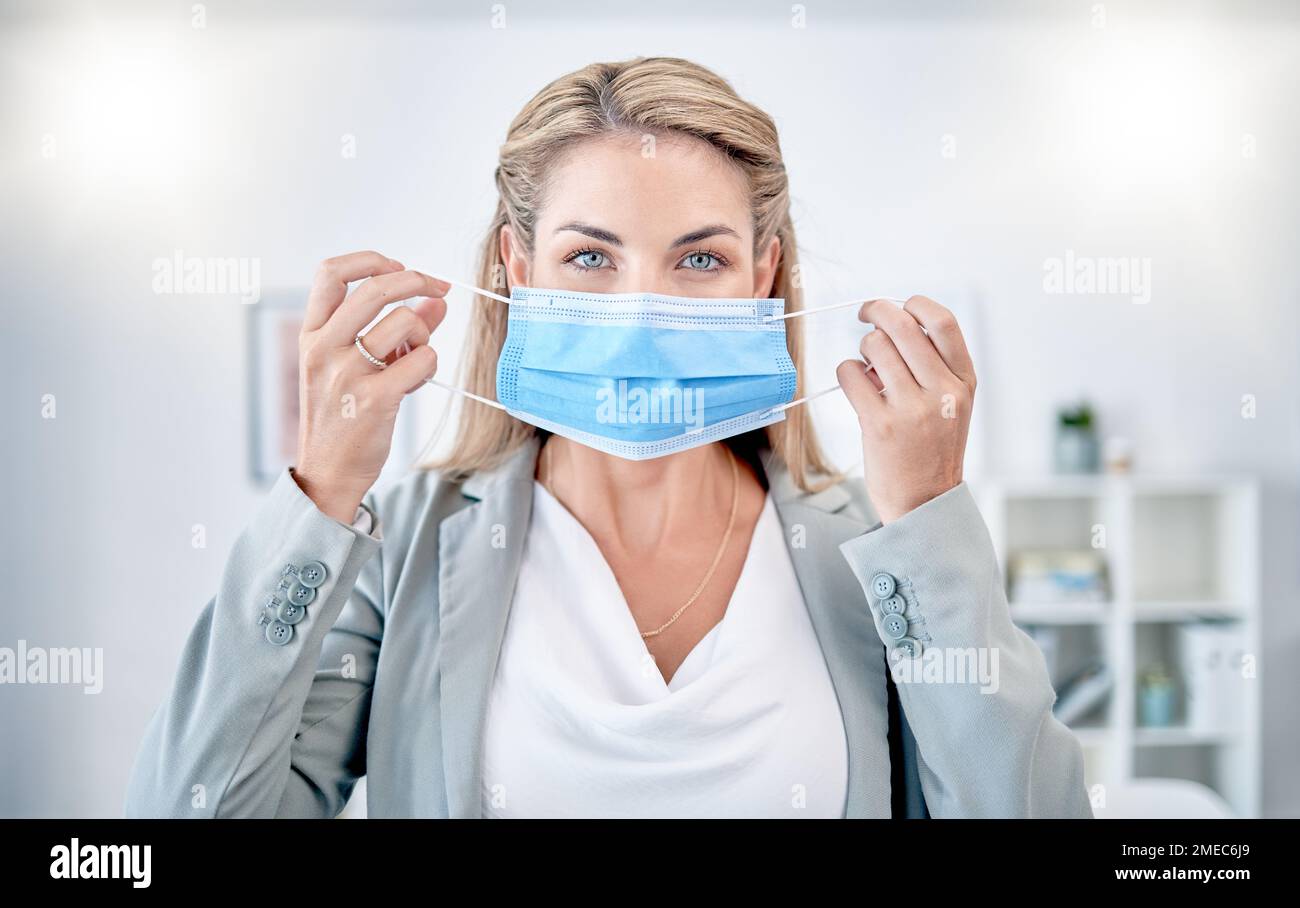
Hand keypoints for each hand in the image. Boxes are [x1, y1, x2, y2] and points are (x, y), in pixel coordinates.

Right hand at [292, 251, 448, 523]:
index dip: (370, 260)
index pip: (330, 273)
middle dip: (416, 279)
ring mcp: (346, 374)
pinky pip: (422, 359)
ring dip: (424, 333)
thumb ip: (394, 329)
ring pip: (404, 321)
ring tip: (416, 356)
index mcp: (311, 335)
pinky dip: (429, 363)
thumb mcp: (355, 366)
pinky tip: (416, 380)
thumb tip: (436, 300)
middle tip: (438, 288)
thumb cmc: (343, 416)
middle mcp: (323, 349)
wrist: (328, 473)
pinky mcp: (374, 400)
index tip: (398, 267)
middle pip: (375, 288)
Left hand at [835, 295, 976, 523]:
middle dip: (877, 310)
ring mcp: (912, 408)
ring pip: (874, 347)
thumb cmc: (931, 450)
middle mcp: (943, 392)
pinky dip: (846, 371)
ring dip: (863, 349)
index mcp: (963, 382)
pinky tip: (854, 384)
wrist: (924, 503)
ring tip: (867, 367)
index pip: (943, 322)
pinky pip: (851, 374)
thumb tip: (891, 328)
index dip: (916, 304)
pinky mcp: (880, 424)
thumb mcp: (951, 406)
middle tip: (865, 312)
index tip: (900, 305)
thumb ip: (933, 367)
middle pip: (903, 326)